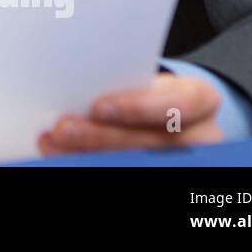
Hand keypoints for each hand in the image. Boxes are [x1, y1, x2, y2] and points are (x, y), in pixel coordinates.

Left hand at [37, 74, 222, 154]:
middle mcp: (198, 135)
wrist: (156, 116)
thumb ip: (117, 79)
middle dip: (102, 136)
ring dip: (89, 155)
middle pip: (154, 143)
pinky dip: (90, 163)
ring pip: (140, 164)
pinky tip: (61, 156)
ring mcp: (182, 160)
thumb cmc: (142, 90)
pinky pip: (128, 172)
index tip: (98, 107)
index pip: (181, 103)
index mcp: (197, 100)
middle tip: (62, 128)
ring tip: (53, 144)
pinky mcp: (160, 170)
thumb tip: (70, 80)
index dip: (139, 107)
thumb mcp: (140, 80)